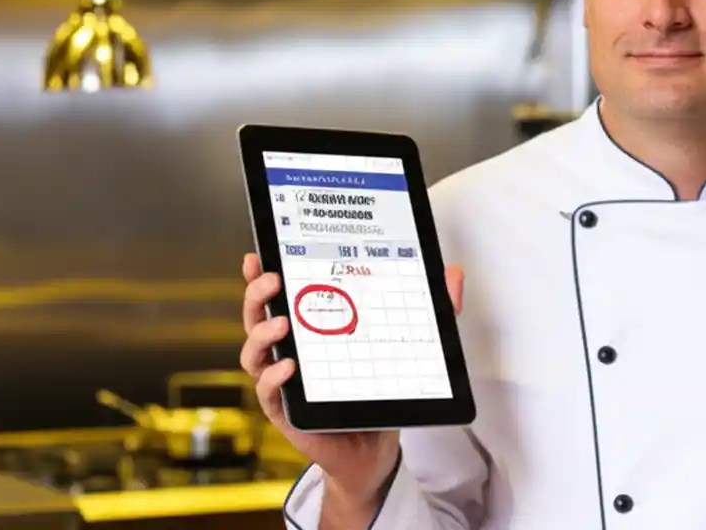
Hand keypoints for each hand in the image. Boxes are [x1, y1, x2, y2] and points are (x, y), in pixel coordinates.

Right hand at [239, 253, 464, 520]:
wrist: (373, 449)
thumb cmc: (377, 391)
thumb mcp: (405, 345)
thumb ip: (428, 311)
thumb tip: (452, 274)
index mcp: (308, 330)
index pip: (278, 298)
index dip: (260, 277)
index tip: (258, 256)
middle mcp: (287, 352)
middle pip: (256, 318)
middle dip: (257, 295)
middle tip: (272, 281)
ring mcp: (284, 383)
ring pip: (253, 355)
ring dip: (261, 335)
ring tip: (282, 324)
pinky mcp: (287, 413)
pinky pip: (268, 394)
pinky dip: (273, 378)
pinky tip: (289, 367)